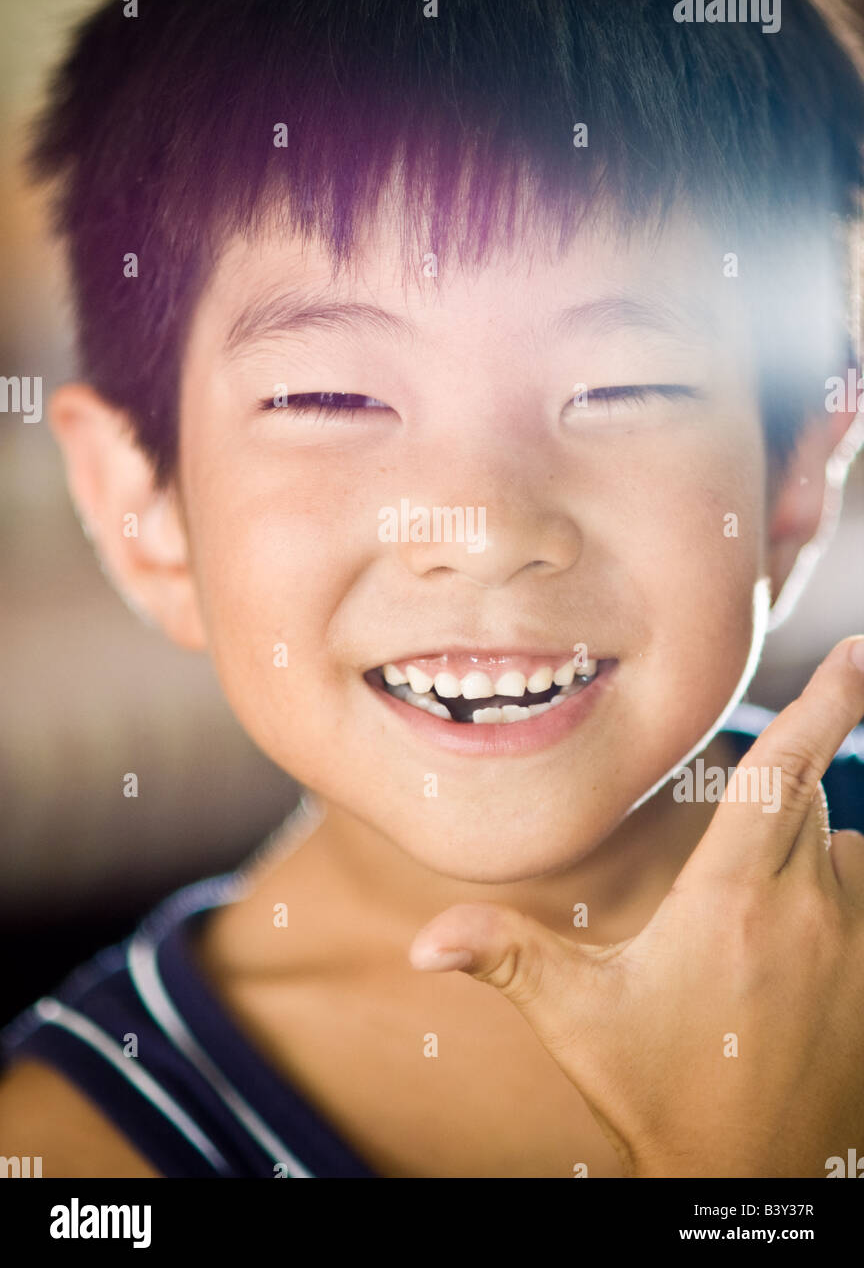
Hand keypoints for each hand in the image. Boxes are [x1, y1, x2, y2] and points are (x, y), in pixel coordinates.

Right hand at [409, 637, 863, 1177]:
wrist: (757, 1186)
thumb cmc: (664, 1094)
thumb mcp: (577, 1020)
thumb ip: (507, 960)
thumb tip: (422, 943)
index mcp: (731, 902)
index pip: (782, 772)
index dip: (824, 702)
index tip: (856, 652)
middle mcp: (809, 913)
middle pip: (810, 803)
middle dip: (777, 797)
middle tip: (727, 863)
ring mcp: (858, 949)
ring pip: (849, 852)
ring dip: (810, 858)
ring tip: (755, 926)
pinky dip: (841, 901)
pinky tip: (797, 957)